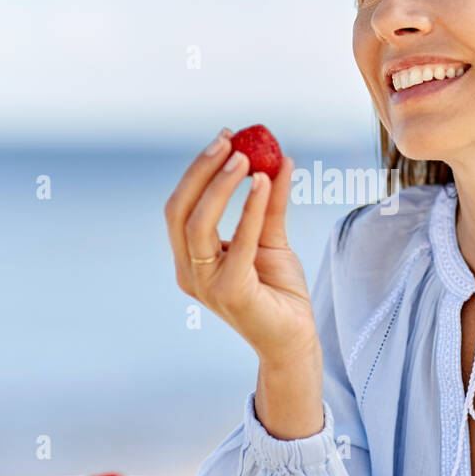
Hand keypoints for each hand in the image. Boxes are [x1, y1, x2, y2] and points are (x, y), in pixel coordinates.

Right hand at [164, 129, 319, 363]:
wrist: (294, 338)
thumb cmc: (277, 291)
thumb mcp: (271, 238)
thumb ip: (270, 203)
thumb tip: (278, 158)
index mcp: (191, 257)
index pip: (182, 205)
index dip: (199, 169)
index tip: (224, 138)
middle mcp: (190, 271)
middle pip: (180, 210)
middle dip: (201, 170)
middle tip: (228, 140)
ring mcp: (205, 285)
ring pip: (198, 225)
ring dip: (221, 186)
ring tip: (246, 157)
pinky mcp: (230, 293)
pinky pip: (237, 244)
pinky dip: (250, 210)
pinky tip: (264, 183)